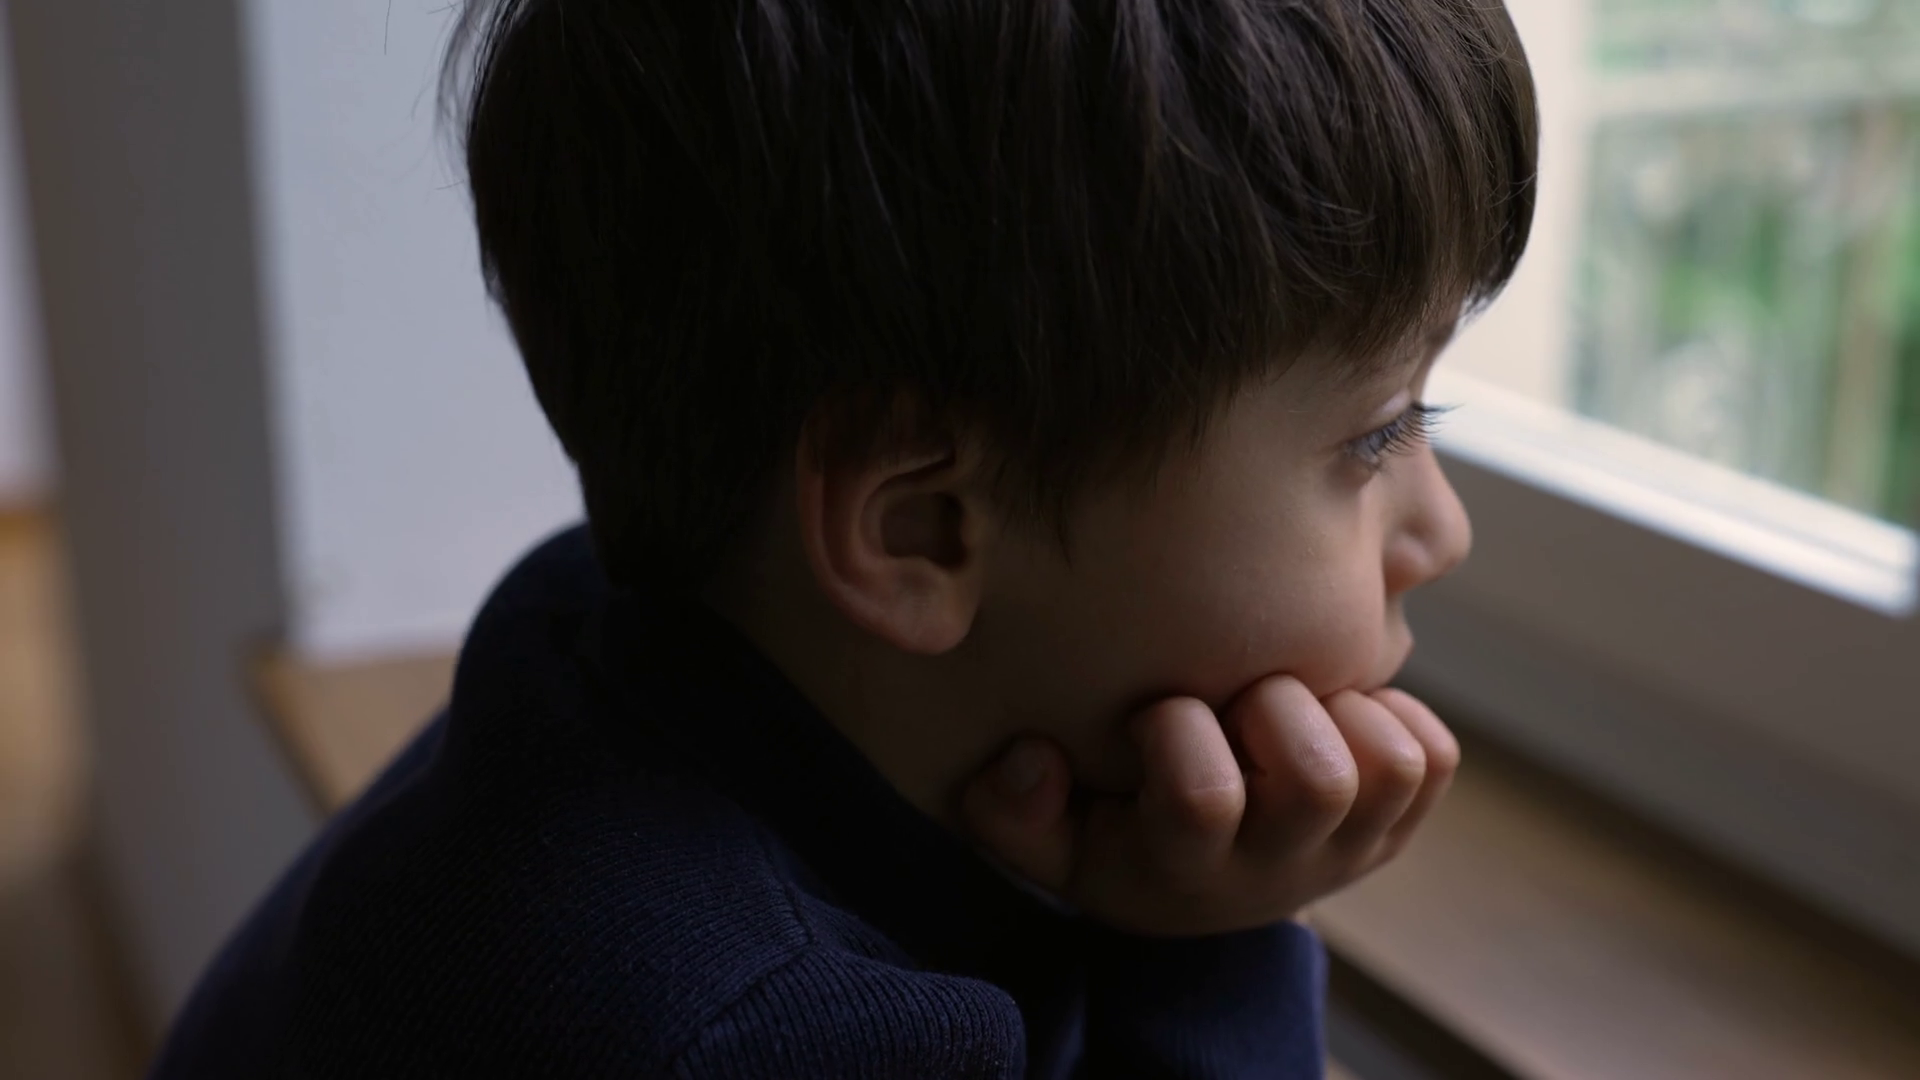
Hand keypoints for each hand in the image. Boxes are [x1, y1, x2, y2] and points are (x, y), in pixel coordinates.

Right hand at [960, 677, 1458, 935]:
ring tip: (1291, 701)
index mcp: (1188, 871)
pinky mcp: (1397, 827)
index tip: (1151, 713)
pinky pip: (1433, 755)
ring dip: (1343, 709)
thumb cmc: (1116, 839)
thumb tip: (1032, 759)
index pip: (1202, 796)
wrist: (1199, 891)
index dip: (1176, 731)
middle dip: (1273, 706)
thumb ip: (1011, 811)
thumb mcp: (1048, 841)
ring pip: (1389, 764)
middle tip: (1237, 695)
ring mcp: (1351, 850)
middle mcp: (1283, 868)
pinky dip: (1394, 714)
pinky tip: (1331, 713)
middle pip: (1317, 779)